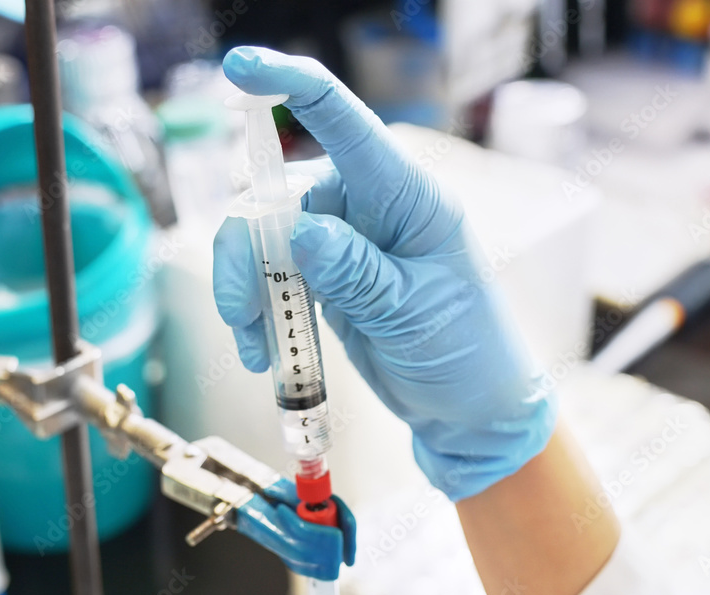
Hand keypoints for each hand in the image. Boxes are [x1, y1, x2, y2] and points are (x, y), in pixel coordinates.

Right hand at [213, 47, 555, 501]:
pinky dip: (259, 311)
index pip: (348, 125)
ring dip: (247, 288)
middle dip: (246, 250)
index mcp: (409, 199)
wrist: (470, 412)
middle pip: (281, 197)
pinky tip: (265, 353)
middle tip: (239, 313)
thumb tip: (299, 231)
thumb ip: (356, 273)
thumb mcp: (415, 314)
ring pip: (267, 240)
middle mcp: (372, 210)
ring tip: (255, 345)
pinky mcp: (330, 280)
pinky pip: (275, 277)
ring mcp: (347, 245)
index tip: (240, 67)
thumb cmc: (467, 354)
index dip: (294, 86)